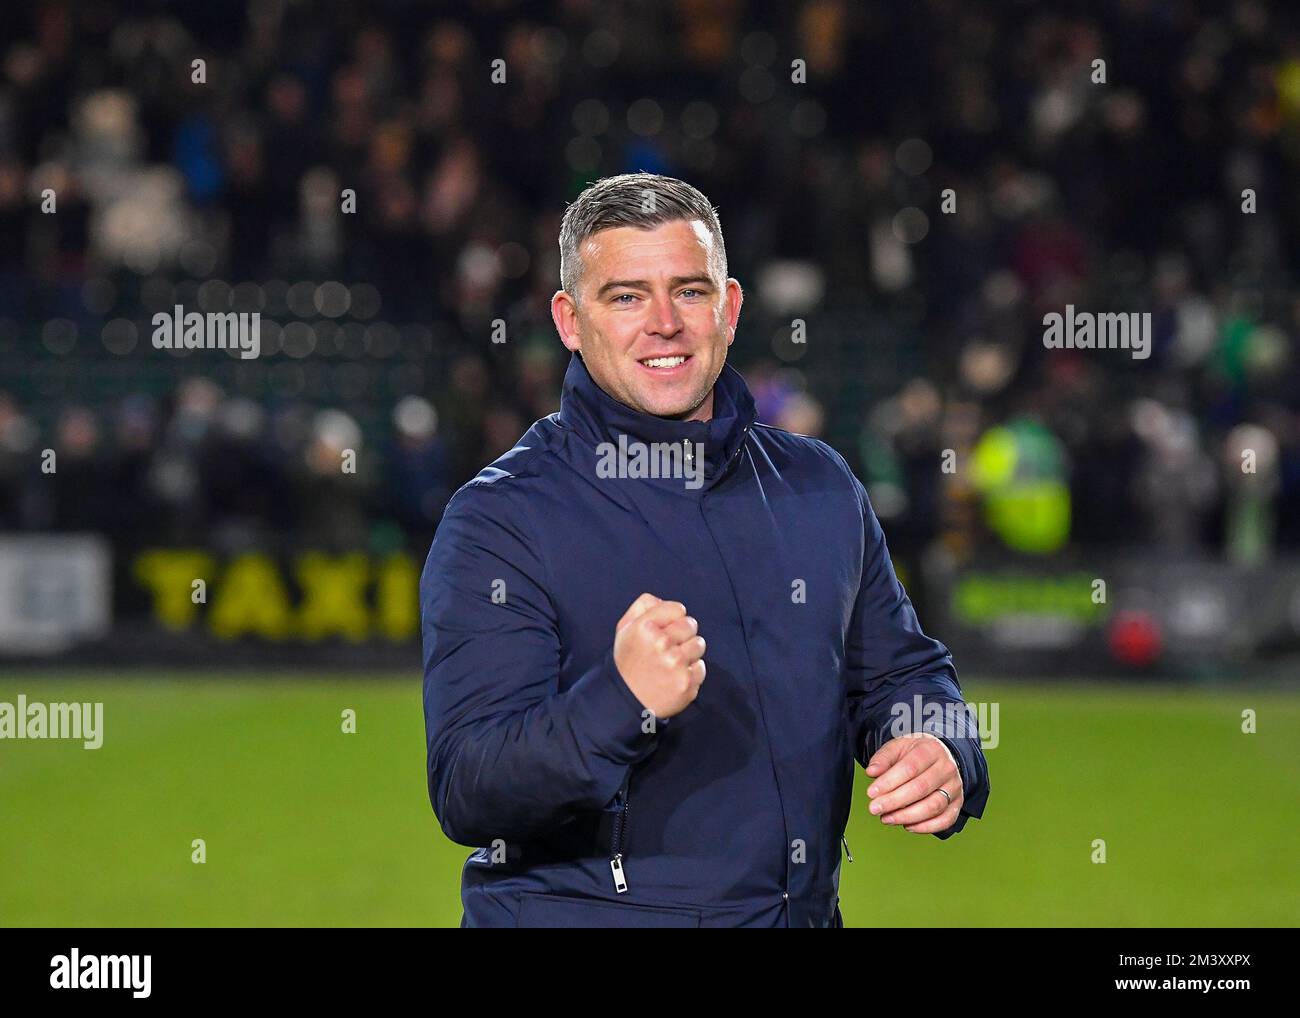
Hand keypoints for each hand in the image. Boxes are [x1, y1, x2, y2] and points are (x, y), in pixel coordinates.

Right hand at [613, 593, 705, 719]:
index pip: (678, 609)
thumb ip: (643, 606)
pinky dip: (691, 672)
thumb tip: (663, 600)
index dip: (672, 619)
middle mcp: (661, 643)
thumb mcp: (625, 628)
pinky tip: (675, 677)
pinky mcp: (686, 683)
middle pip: (691, 624)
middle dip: (683, 634)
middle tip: (668, 648)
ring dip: (689, 652)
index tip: (664, 630)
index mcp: (645, 627)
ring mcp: (676, 664)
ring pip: (699, 644)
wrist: (625, 700)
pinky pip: (701, 667)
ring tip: (672, 662)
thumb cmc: (628, 661)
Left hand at [865, 732, 962, 833]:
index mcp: (931, 750)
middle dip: (894, 801)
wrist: (940, 756)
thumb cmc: (916, 753)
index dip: (889, 782)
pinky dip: (925, 827)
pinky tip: (907, 826)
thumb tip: (872, 771)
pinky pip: (945, 820)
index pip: (909, 768)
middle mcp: (946, 768)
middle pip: (920, 788)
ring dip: (907, 816)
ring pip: (933, 806)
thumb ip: (883, 758)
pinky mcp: (957, 804)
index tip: (871, 793)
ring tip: (886, 818)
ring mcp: (954, 787)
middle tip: (874, 809)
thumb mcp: (898, 747)